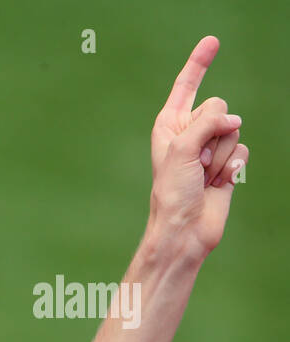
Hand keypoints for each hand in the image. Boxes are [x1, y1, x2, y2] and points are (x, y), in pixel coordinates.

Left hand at [148, 36, 248, 260]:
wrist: (185, 230)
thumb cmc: (173, 193)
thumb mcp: (181, 149)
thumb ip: (207, 123)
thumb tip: (234, 119)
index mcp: (169, 125)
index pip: (186, 86)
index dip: (199, 63)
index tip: (212, 40)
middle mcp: (189, 133)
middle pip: (219, 106)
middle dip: (212, 132)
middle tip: (197, 160)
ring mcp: (210, 148)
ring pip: (234, 130)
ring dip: (221, 155)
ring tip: (203, 176)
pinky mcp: (226, 164)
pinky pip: (243, 149)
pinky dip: (232, 167)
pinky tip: (217, 184)